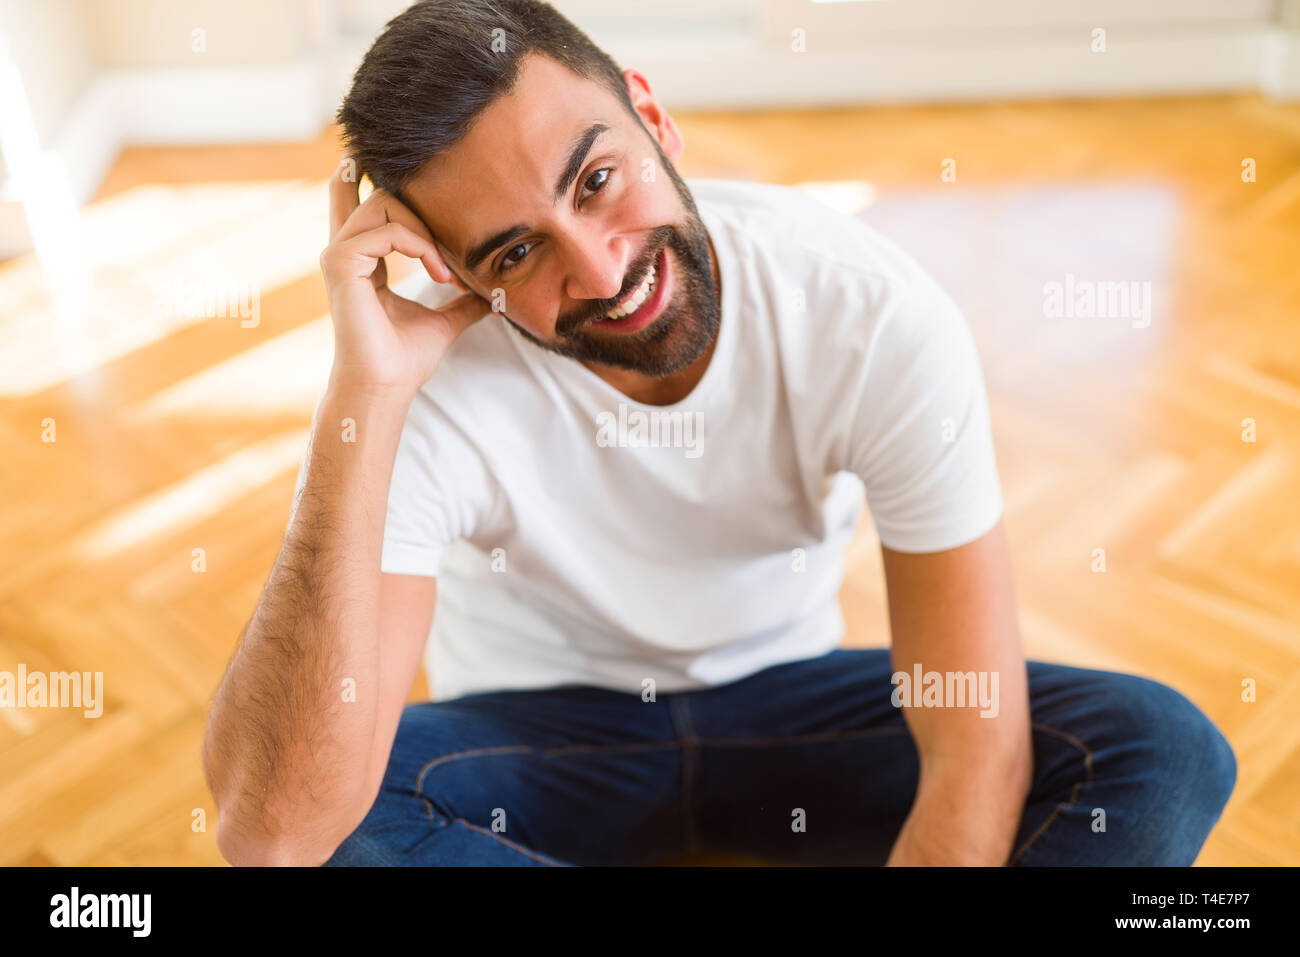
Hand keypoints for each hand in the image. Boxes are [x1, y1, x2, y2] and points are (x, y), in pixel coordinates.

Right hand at [319, 156, 488, 396]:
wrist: (386, 387)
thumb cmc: (406, 358)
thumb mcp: (445, 318)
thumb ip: (462, 298)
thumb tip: (494, 292)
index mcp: (362, 258)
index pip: (355, 200)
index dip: (364, 172)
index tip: (390, 157)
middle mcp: (345, 250)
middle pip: (379, 192)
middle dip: (422, 210)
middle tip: (449, 257)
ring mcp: (339, 255)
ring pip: (384, 205)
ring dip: (425, 234)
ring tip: (444, 272)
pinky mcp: (340, 264)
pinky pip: (384, 230)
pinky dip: (418, 247)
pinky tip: (437, 274)